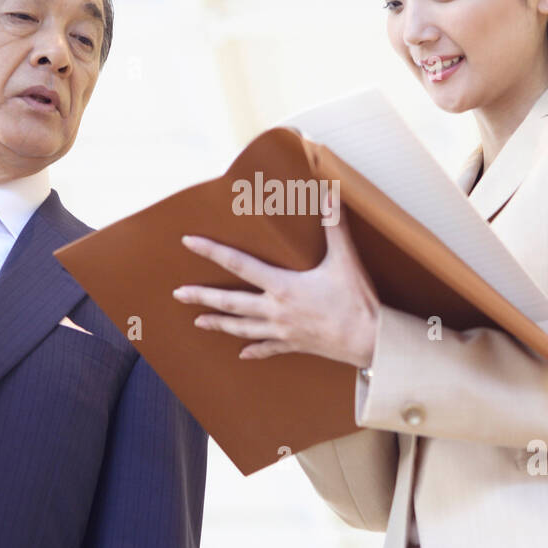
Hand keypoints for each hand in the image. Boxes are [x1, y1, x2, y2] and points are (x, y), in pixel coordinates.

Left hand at [173, 186, 378, 368]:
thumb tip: (330, 194)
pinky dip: (253, 350)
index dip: (212, 252)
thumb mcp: (345, 260)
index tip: (189, 242)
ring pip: (242, 328)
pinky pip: (268, 348)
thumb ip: (335, 227)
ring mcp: (282, 330)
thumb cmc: (357, 301)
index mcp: (282, 287)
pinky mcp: (294, 344)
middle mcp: (275, 310)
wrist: (370, 342)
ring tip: (198, 322)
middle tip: (177, 294)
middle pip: (230, 303)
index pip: (239, 265)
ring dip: (219, 324)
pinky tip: (242, 353)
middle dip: (202, 297)